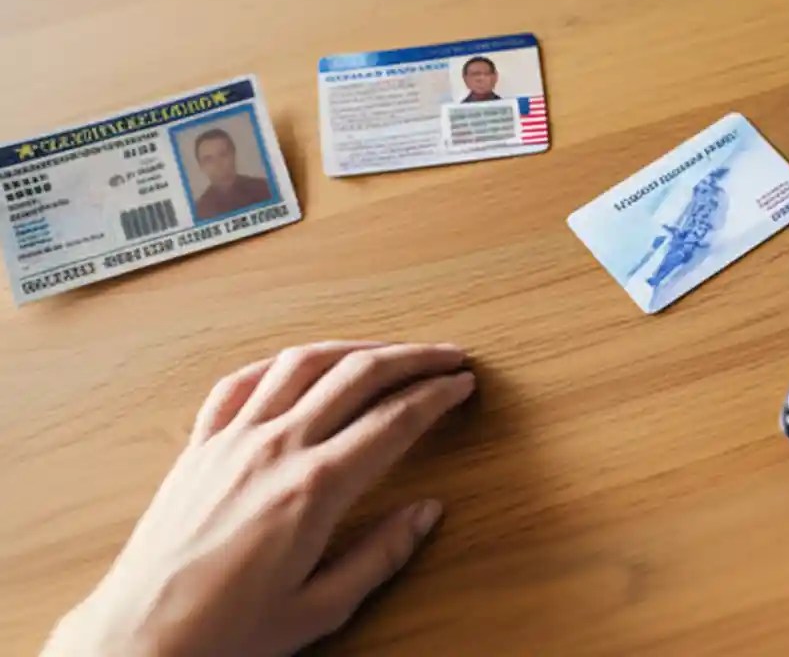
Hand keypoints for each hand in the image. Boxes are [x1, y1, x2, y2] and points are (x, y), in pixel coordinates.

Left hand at [42, 341, 474, 656]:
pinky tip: (301, 363)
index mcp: (314, 489)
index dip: (437, 395)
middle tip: (445, 355)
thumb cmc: (226, 632)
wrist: (140, 638)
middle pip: (358, 376)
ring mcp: (233, 440)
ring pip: (303, 363)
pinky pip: (241, 382)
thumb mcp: (321, 608)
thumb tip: (427, 512)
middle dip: (412, 358)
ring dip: (354, 348)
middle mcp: (275, 449)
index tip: (461, 384)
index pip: (394, 420)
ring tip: (385, 350)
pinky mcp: (200, 446)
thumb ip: (381, 554)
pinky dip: (280, 363)